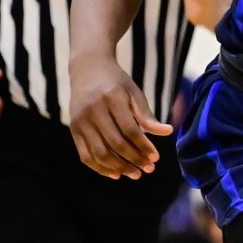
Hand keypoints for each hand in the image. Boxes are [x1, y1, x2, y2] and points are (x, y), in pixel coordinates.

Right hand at [69, 51, 171, 178]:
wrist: (88, 69)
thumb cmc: (116, 82)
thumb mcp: (134, 92)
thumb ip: (147, 114)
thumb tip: (168, 132)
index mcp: (112, 99)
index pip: (130, 129)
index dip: (144, 146)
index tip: (156, 157)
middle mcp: (94, 110)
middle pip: (115, 144)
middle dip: (134, 159)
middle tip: (148, 169)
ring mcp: (81, 121)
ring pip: (100, 153)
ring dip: (119, 167)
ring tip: (135, 174)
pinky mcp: (74, 129)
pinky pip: (85, 155)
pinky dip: (100, 168)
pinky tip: (115, 174)